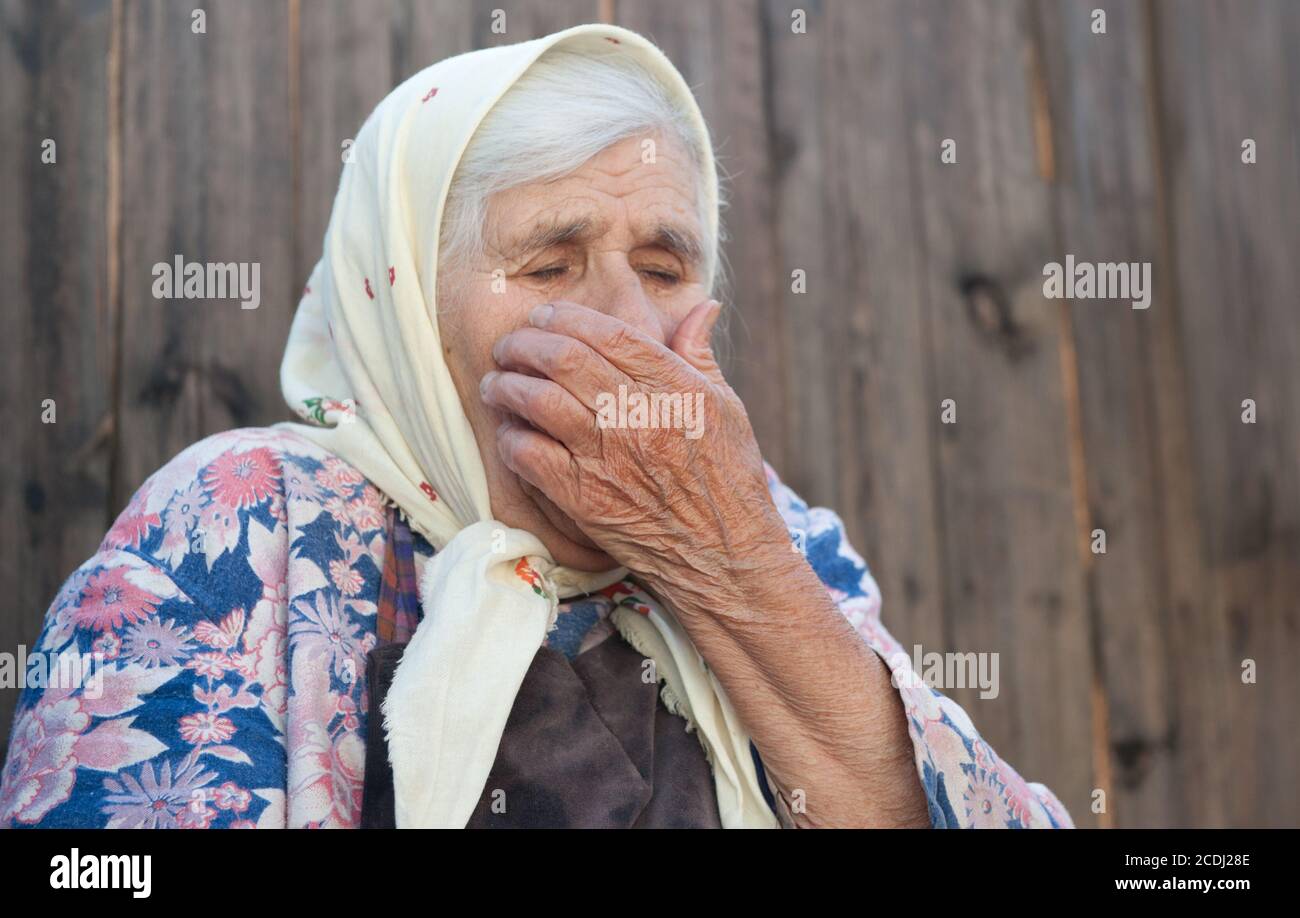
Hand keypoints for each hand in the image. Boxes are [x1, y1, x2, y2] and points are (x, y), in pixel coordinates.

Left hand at [480, 298, 790, 607]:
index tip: (543, 316)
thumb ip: (700, 355)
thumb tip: (704, 306)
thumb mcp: (727, 408)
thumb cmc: (728, 480)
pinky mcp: (586, 500)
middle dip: (524, 344)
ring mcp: (610, 458)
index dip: (565, 316)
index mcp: (675, 388)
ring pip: (538, 401)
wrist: (723, 557)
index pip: (609, 332)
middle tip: (507, 347)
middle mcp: (639, 417)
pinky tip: (510, 435)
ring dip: (506, 387)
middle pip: (564, 358)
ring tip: (495, 385)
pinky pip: (530, 456)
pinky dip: (511, 439)